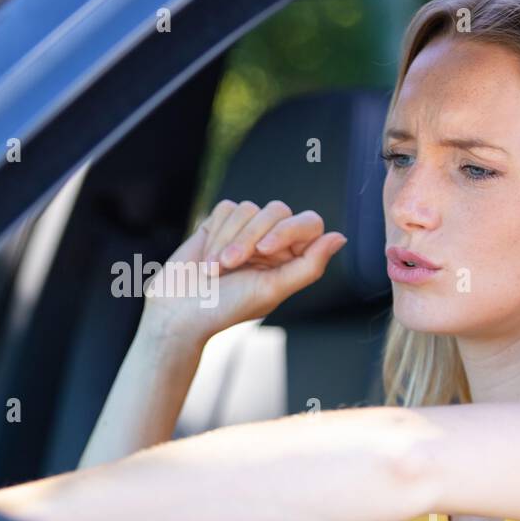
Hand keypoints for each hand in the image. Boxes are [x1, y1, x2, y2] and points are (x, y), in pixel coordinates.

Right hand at [140, 198, 346, 348]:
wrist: (178, 312)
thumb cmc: (227, 308)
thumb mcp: (272, 290)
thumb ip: (309, 266)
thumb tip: (340, 237)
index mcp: (291, 259)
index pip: (308, 223)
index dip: (288, 229)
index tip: (264, 251)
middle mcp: (271, 242)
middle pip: (277, 210)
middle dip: (251, 236)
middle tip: (231, 266)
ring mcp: (244, 231)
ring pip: (249, 208)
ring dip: (228, 239)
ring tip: (215, 270)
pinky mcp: (218, 224)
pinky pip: (226, 208)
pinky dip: (215, 233)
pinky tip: (206, 258)